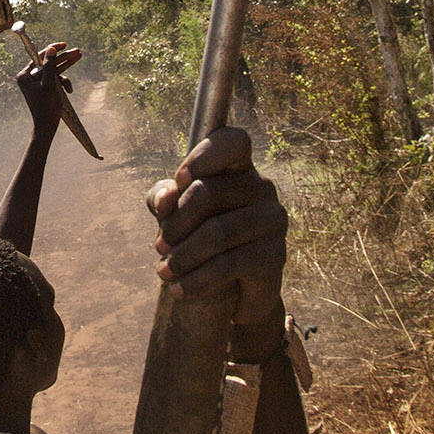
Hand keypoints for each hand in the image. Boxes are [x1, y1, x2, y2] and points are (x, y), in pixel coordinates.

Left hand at [16, 41, 81, 134]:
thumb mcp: (49, 84)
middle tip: (78, 52)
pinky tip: (69, 90)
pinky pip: (56, 79)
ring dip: (67, 66)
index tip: (64, 45)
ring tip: (79, 56)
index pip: (39, 56)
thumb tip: (51, 49)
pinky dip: (64, 83)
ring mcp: (38, 82)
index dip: (52, 49)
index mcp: (25, 75)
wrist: (47, 125)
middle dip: (64, 58)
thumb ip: (49, 66)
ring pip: (54, 69)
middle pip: (49, 62)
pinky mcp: (45, 87)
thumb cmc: (45, 107)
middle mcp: (29, 77)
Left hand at [146, 127, 287, 331]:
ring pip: (218, 231)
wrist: (235, 292)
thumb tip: (165, 198)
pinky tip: (179, 290)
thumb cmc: (202, 238)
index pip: (234, 141)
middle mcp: (261, 188)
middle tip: (159, 247)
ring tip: (163, 272)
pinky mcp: (275, 255)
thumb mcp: (176, 215)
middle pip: (209, 191)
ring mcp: (272, 221)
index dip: (204, 155)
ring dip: (183, 255)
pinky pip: (230, 264)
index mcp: (239, 168)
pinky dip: (198, 279)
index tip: (179, 179)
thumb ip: (164, 199)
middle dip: (176, 223)